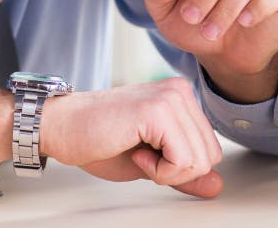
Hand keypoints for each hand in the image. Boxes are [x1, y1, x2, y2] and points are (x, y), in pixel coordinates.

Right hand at [40, 78, 222, 197]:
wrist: (60, 126)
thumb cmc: (99, 140)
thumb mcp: (151, 161)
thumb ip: (184, 170)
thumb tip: (217, 186)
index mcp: (182, 97)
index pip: (211, 149)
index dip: (180, 167)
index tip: (148, 153)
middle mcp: (181, 91)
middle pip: (210, 156)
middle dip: (177, 171)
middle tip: (142, 155)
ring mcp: (171, 97)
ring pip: (200, 161)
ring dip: (166, 171)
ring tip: (137, 151)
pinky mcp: (157, 111)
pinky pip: (182, 160)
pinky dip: (159, 170)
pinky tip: (135, 151)